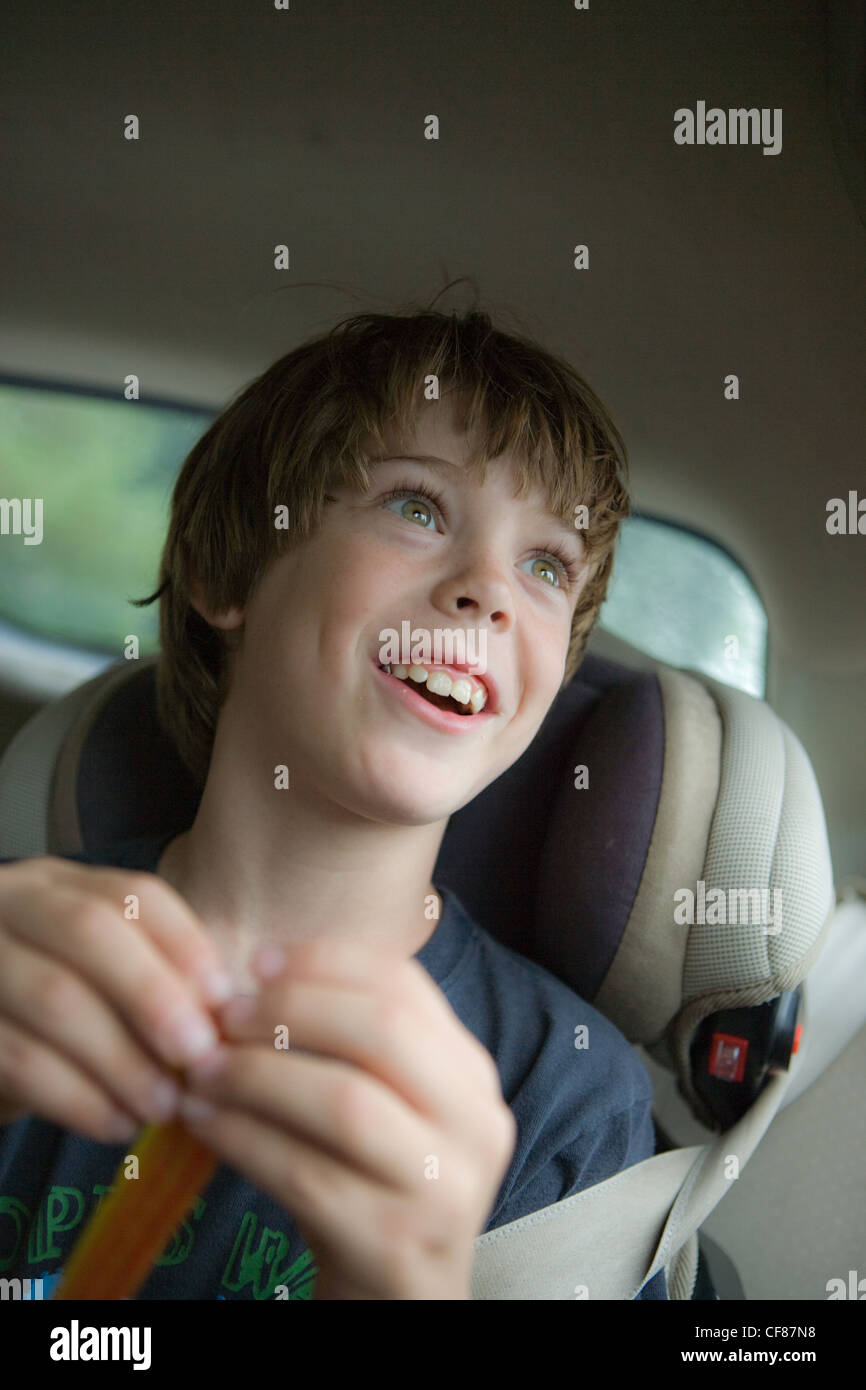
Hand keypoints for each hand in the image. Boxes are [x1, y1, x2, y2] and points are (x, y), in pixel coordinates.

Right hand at [0, 858, 231, 1140]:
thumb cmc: (62, 1016)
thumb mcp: (104, 979)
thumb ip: (159, 980)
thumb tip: (230, 1015)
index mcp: (59, 885)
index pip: (133, 894)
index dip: (185, 944)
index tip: (224, 1000)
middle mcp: (11, 905)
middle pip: (90, 929)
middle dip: (153, 993)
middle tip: (198, 1053)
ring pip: (56, 997)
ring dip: (122, 1059)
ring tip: (164, 1104)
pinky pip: (22, 1060)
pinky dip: (78, 1098)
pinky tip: (116, 1123)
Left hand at [180, 936, 517, 1298]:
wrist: (398, 1299)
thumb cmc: (371, 1183)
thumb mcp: (383, 1104)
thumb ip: (345, 1043)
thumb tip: (254, 977)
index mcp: (471, 1075)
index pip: (406, 987)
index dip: (328, 963)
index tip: (260, 961)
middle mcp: (475, 1124)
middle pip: (383, 1032)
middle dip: (292, 1009)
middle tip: (224, 1014)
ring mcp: (443, 1186)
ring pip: (343, 1102)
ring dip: (257, 1075)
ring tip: (201, 1069)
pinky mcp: (394, 1241)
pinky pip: (304, 1174)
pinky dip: (242, 1139)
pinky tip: (203, 1122)